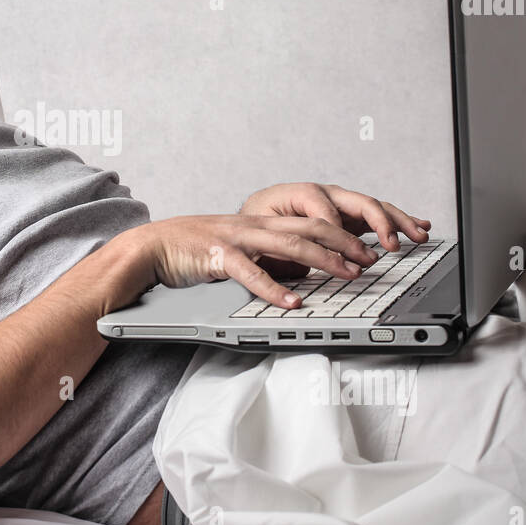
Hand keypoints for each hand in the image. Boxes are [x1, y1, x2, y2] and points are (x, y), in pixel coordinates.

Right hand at [132, 214, 380, 308]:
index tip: (369, 249)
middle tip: (372, 261)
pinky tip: (293, 302)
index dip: (343, 235)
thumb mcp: (238, 247)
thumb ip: (266, 254)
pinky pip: (251, 273)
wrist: (153, 245)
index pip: (311, 222)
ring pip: (289, 246)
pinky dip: (274, 289)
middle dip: (345, 244)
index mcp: (261, 223)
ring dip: (323, 260)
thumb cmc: (194, 249)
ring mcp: (237, 239)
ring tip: (348, 275)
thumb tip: (300, 272)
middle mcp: (254, 226)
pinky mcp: (218, 257)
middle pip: (310, 228)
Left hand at [238, 182, 430, 279]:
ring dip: (398, 221)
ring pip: (373, 207)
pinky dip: (398, 220)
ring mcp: (339, 203)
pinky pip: (376, 215)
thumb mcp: (263, 234)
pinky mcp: (349, 215)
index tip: (348, 258)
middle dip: (379, 223)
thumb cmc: (256, 223)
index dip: (338, 236)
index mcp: (300, 194)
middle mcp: (325, 194)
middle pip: (358, 202)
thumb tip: (306, 265)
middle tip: (392, 244)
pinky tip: (419, 225)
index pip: (326, 213)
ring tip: (418, 234)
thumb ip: (285, 246)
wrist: (253, 217)